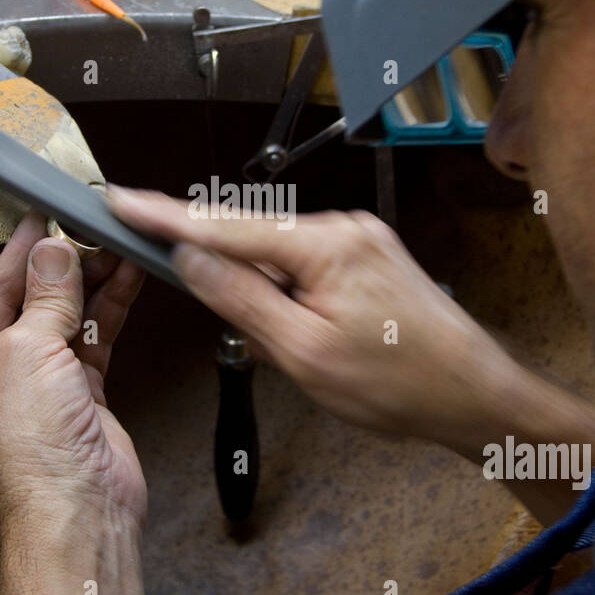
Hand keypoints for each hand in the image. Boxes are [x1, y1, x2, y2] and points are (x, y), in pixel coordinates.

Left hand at [0, 214, 146, 531]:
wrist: (79, 512)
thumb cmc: (30, 455)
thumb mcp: (26, 351)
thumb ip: (46, 295)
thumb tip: (54, 252)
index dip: (16, 254)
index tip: (42, 219)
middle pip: (24, 303)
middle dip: (59, 267)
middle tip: (85, 229)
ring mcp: (33, 390)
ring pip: (62, 319)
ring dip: (90, 283)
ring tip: (112, 246)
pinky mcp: (76, 399)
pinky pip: (90, 341)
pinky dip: (108, 310)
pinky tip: (125, 279)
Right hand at [106, 186, 519, 446]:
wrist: (473, 394)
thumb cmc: (399, 383)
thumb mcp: (303, 352)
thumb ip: (241, 299)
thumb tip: (190, 258)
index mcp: (325, 244)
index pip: (225, 225)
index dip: (165, 216)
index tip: (121, 200)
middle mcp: (342, 228)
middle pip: (250, 238)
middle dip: (225, 278)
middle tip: (229, 323)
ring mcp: (358, 240)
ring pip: (277, 258)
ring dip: (263, 299)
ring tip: (294, 352)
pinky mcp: (366, 256)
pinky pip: (305, 267)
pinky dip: (288, 298)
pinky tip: (304, 337)